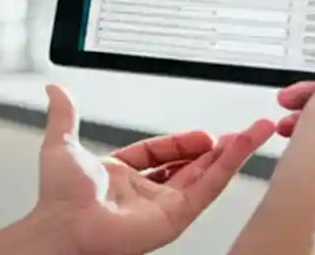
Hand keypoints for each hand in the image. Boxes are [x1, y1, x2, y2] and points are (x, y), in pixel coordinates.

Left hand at [24, 85, 274, 254]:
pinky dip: (229, 166)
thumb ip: (65, 116)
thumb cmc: (59, 199)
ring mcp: (164, 206)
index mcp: (123, 177)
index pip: (162, 155)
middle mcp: (147, 194)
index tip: (203, 133)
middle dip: (220, 148)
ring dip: (235, 152)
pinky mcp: (177, 216)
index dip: (182, 142)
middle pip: (192, 165)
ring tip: (260, 131)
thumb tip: (55, 89)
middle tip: (245, 131)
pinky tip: (243, 146)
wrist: (65, 225)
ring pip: (207, 174)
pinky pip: (208, 187)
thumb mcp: (63, 145)